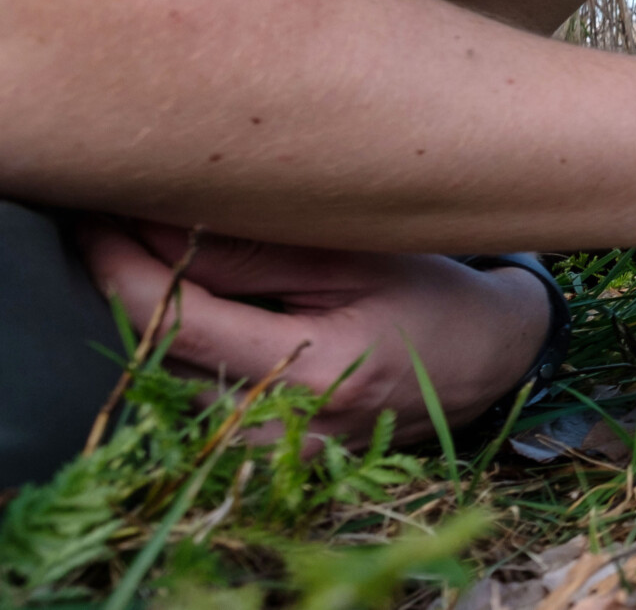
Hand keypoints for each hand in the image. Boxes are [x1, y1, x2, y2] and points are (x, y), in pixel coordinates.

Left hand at [78, 221, 551, 443]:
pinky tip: (205, 324)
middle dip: (134, 291)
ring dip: (157, 331)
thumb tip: (156, 231)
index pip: (180, 325)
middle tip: (126, 226)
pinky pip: (200, 414)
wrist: (489, 360)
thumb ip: (253, 256)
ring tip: (171, 269)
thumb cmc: (431, 295)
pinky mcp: (276, 466)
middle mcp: (289, 429)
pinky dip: (186, 366)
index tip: (96, 220)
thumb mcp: (354, 257)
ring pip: (171, 393)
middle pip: (161, 361)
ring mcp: (281, 458)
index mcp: (317, 370)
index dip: (123, 270)